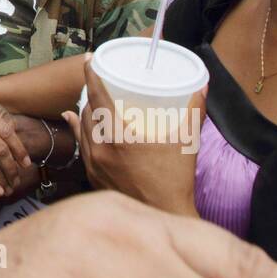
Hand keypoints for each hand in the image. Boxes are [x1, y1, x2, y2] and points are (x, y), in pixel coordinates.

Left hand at [62, 55, 201, 216]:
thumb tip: (202, 86)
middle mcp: (99, 150)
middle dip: (90, 92)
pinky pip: (81, 147)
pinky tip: (74, 121)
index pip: (97, 97)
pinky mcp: (93, 178)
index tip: (89, 59)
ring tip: (90, 97)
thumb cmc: (175, 182)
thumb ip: (194, 112)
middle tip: (97, 78)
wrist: (164, 218)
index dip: (91, 75)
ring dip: (84, 111)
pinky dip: (79, 131)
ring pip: (82, 129)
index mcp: (118, 137)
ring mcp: (93, 165)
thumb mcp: (186, 143)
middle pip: (87, 111)